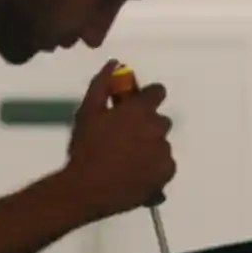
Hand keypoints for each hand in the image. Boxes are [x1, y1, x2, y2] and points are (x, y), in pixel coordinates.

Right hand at [64, 59, 175, 219]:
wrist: (86, 189)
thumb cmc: (84, 148)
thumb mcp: (87, 112)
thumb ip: (102, 84)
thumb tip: (115, 63)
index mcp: (140, 110)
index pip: (158, 92)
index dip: (147, 98)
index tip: (136, 107)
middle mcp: (157, 128)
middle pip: (160, 120)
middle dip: (147, 126)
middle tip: (125, 139)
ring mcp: (164, 151)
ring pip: (161, 144)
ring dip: (150, 147)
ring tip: (127, 161)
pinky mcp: (166, 173)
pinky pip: (165, 165)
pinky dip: (155, 168)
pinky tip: (136, 174)